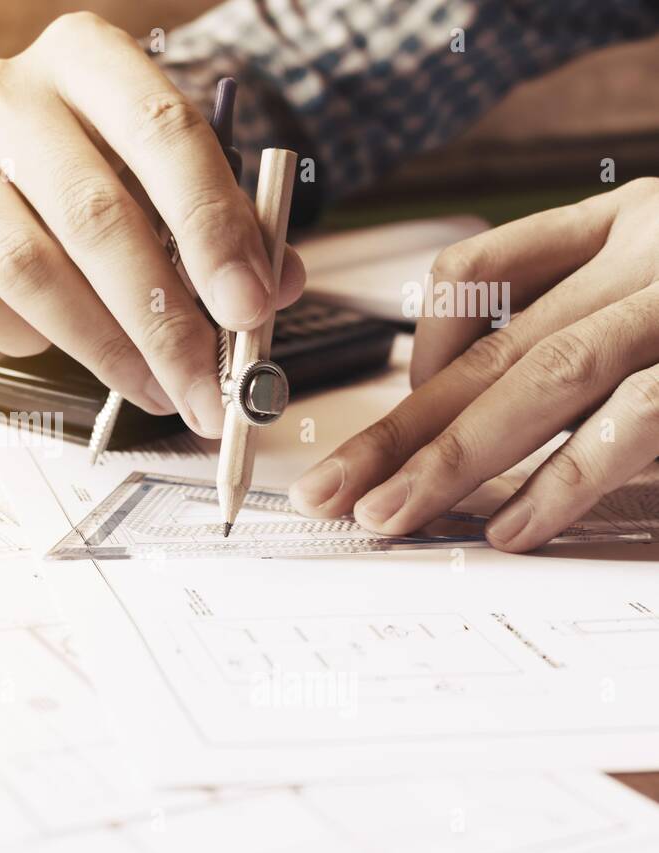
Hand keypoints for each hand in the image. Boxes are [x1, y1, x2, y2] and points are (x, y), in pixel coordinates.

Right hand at [0, 12, 303, 436]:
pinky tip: (55, 339)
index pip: (165, 136)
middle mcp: (8, 93)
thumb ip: (226, 226)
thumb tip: (272, 292)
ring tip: (150, 388)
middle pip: (95, 217)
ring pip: (29, 268)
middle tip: (203, 386)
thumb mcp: (165, 176)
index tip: (248, 309)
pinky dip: (26, 335)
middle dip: (161, 320)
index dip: (214, 230)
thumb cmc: (91, 167)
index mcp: (88, 57)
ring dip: (101, 347)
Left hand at [289, 177, 658, 550]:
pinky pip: (627, 424)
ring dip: (449, 460)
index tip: (399, 416)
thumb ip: (576, 314)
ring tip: (384, 517)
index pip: (471, 274)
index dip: (420, 350)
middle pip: (485, 350)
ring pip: (537, 381)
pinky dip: (560, 480)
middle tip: (324, 493)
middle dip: (393, 433)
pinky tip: (507, 528)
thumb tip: (456, 389)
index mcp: (613, 224)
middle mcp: (641, 252)